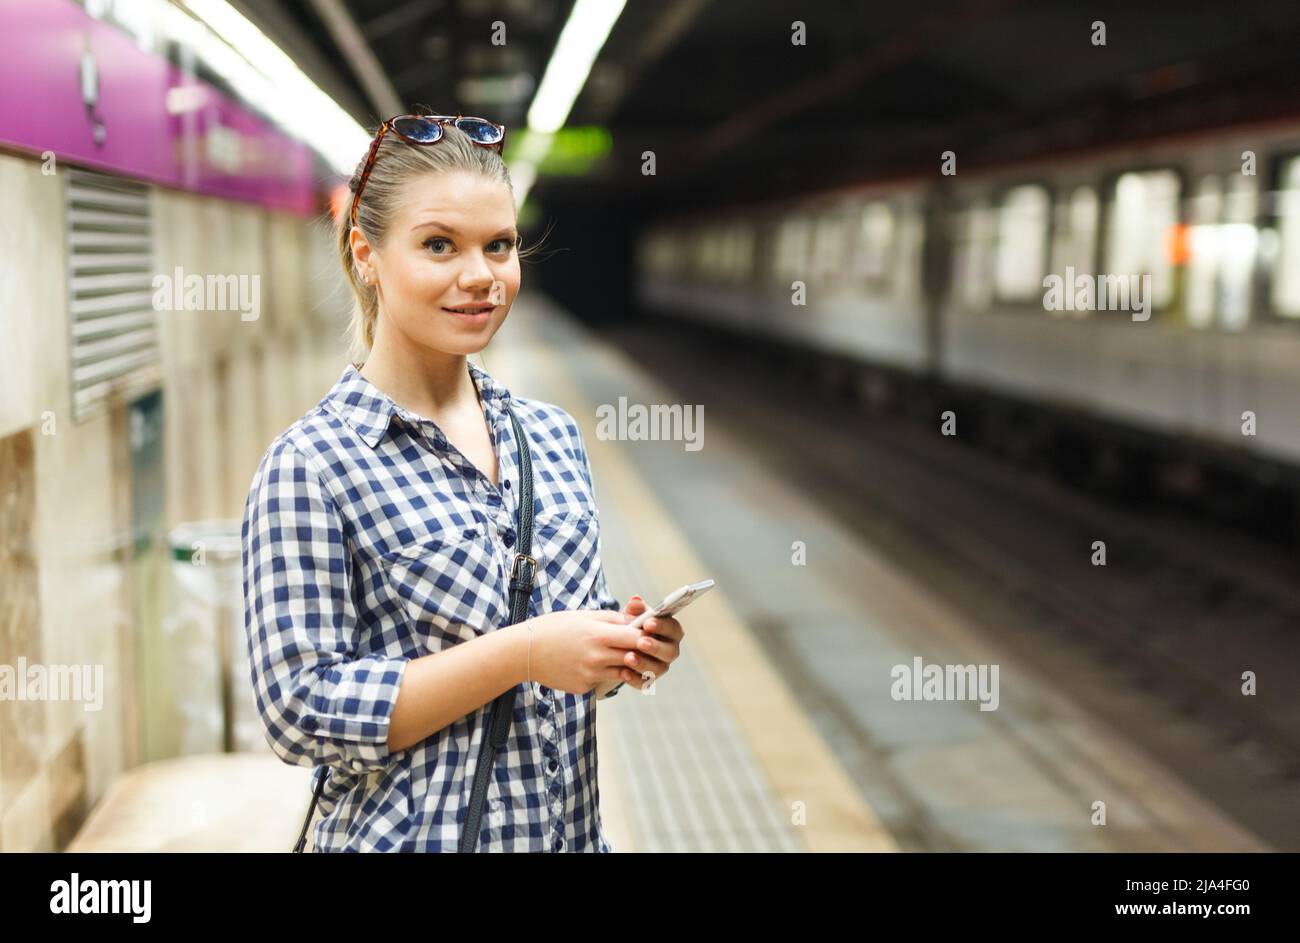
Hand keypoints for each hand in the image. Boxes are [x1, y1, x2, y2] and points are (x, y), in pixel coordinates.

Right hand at [525, 608, 643, 695]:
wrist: (526, 651)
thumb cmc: (555, 628)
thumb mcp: (584, 616)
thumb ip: (612, 619)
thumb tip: (634, 621)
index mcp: (599, 635)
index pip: (637, 638)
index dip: (645, 636)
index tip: (647, 633)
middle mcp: (597, 658)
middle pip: (633, 657)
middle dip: (637, 652)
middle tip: (636, 645)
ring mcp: (591, 675)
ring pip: (621, 672)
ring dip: (621, 664)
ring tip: (610, 653)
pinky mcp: (584, 687)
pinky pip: (602, 680)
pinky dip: (601, 673)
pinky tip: (586, 663)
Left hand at [616, 595, 685, 691]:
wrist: (618, 645)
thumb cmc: (632, 625)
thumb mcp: (633, 615)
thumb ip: (636, 609)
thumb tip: (635, 601)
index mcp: (670, 631)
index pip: (673, 628)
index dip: (662, 626)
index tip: (648, 623)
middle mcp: (670, 650)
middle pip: (670, 651)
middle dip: (655, 647)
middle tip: (641, 642)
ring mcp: (660, 666)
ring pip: (658, 669)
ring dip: (643, 663)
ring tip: (628, 657)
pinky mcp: (648, 679)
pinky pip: (644, 682)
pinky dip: (634, 679)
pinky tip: (623, 672)